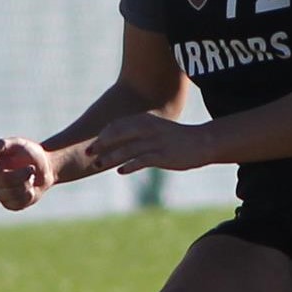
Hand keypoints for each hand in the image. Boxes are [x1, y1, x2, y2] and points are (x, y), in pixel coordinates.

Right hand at [0, 137, 56, 211]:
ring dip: (25, 184)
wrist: (46, 168)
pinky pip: (17, 203)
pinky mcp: (10, 204)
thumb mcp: (19, 144)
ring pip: (8, 194)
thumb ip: (2, 145)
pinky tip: (31, 187)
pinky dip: (28, 194)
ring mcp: (0, 193)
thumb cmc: (30, 153)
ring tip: (32, 176)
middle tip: (31, 168)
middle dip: (19, 175)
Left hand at [89, 113, 212, 174]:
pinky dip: (129, 165)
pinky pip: (142, 160)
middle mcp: (148, 129)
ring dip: (110, 157)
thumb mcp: (155, 131)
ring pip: (127, 149)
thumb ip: (138, 134)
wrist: (203, 142)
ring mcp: (156, 142)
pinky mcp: (163, 155)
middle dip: (101, 144)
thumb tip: (118, 144)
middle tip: (88, 153)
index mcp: (145, 120)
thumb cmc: (176, 138)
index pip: (117, 125)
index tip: (92, 144)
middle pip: (118, 134)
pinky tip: (120, 171)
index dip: (103, 134)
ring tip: (97, 164)